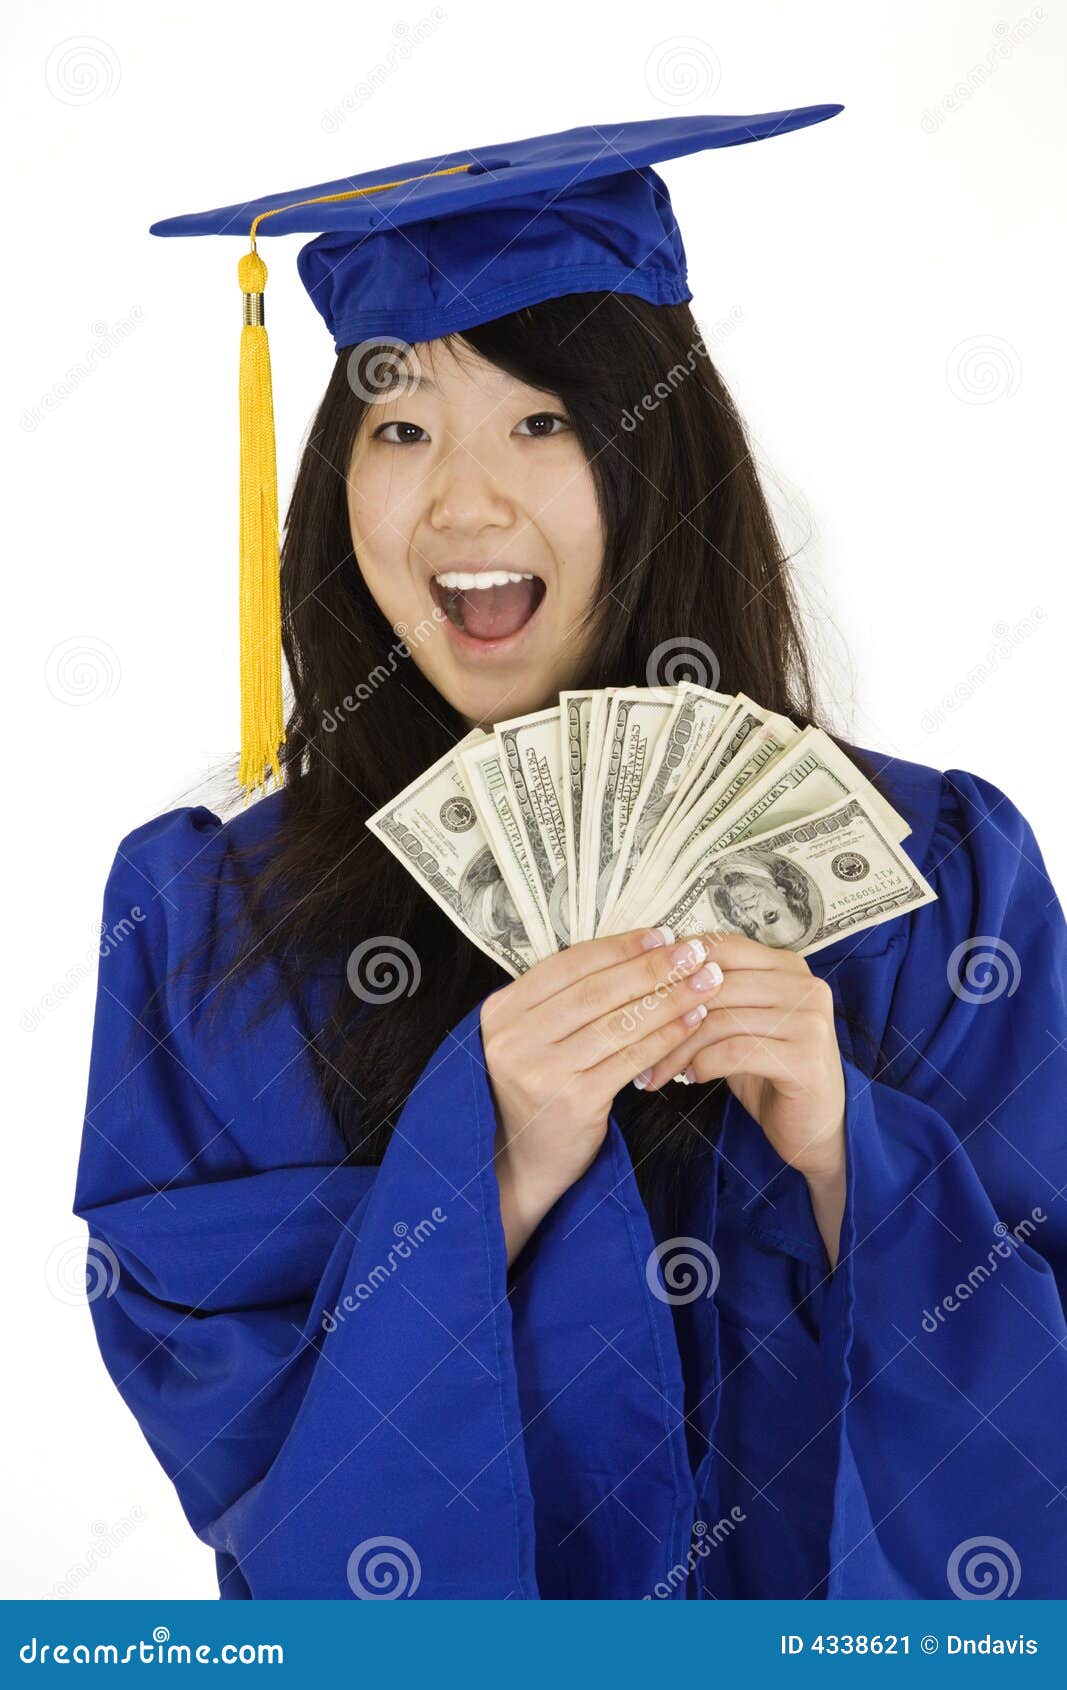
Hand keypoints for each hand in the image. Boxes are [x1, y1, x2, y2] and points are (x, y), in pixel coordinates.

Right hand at [480, 926, 723, 1260]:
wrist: (514, 1164)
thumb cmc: (533, 1093)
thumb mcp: (529, 1040)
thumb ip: (561, 1003)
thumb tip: (630, 954)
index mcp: (501, 1011)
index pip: (568, 965)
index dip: (618, 947)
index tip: (661, 934)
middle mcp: (515, 1038)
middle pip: (596, 991)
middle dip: (651, 967)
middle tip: (695, 951)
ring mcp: (542, 1071)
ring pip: (618, 1023)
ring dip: (669, 998)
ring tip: (706, 982)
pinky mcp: (573, 1102)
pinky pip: (630, 1059)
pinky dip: (666, 1036)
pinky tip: (694, 1021)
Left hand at [639, 932, 846, 1185]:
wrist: (814, 1129)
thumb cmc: (767, 1073)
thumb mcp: (737, 1025)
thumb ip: (711, 995)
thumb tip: (648, 972)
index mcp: (787, 965)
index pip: (720, 946)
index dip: (674, 969)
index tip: (638, 997)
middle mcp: (804, 984)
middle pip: (714, 983)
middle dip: (666, 1015)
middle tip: (634, 1044)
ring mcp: (810, 1019)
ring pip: (719, 1018)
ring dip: (677, 1048)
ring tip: (655, 1071)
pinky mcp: (807, 1058)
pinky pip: (734, 1050)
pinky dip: (702, 1065)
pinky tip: (690, 1079)